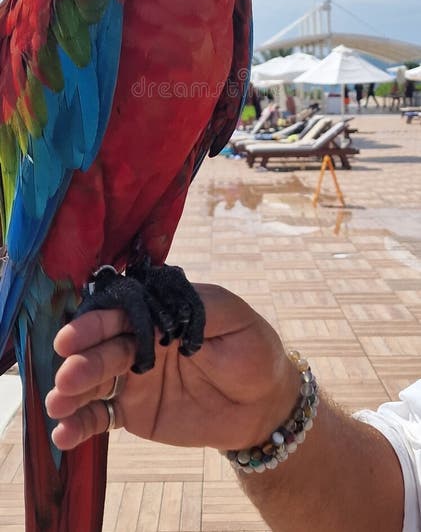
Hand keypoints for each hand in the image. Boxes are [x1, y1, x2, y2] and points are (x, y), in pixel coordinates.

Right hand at [46, 283, 297, 451]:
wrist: (266, 402)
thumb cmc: (252, 348)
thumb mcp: (233, 319)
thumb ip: (197, 310)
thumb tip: (158, 313)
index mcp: (158, 312)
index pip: (122, 314)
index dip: (96, 324)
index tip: (72, 337)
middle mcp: (139, 342)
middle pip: (104, 348)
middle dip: (82, 360)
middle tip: (67, 374)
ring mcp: (133, 378)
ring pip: (96, 382)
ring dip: (73, 392)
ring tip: (58, 405)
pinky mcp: (134, 412)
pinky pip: (102, 417)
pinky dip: (81, 424)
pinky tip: (64, 434)